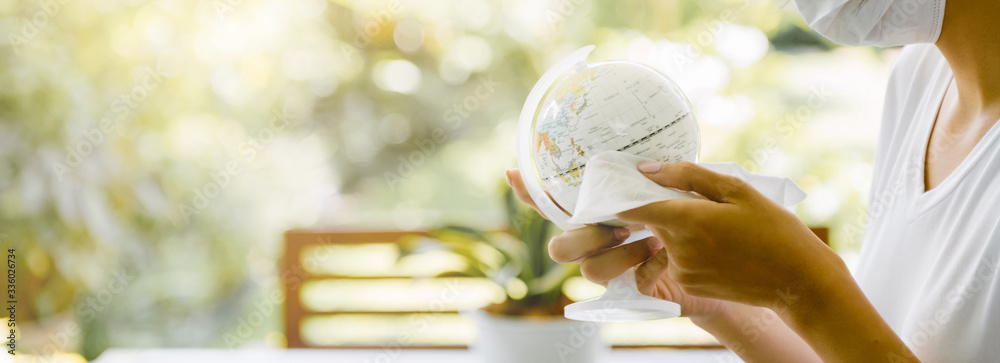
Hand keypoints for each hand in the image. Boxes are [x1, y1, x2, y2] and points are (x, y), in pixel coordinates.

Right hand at [505, 169, 733, 319]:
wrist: (724, 267)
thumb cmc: (699, 224)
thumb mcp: (687, 194)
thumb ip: (666, 179)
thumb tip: (645, 167)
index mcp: (602, 214)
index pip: (557, 205)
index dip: (530, 193)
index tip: (514, 172)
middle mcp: (599, 243)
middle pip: (561, 245)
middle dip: (584, 236)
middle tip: (619, 227)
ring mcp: (612, 270)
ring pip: (589, 269)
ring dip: (619, 254)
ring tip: (653, 242)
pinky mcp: (630, 292)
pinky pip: (623, 285)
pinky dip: (646, 268)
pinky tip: (665, 260)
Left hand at [616, 161, 848, 311]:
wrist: (797, 282)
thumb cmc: (774, 230)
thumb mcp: (737, 190)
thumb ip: (687, 176)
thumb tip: (647, 169)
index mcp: (688, 220)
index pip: (635, 206)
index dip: (627, 193)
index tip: (626, 183)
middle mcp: (677, 248)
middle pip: (653, 220)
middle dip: (666, 207)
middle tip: (699, 201)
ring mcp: (681, 271)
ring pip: (664, 240)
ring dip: (679, 229)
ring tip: (719, 226)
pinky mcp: (688, 285)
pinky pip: (675, 259)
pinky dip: (687, 249)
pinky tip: (719, 246)